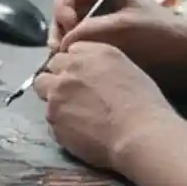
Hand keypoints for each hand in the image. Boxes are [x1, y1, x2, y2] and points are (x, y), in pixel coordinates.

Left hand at [34, 42, 181, 170]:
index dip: (75, 65)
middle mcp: (69, 68)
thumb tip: (89, 71)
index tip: (83, 77)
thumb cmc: (143, 102)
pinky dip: (60, 122)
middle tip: (74, 94)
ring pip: (43, 90)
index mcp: (90, 51)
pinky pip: (49, 117)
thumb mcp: (125, 67)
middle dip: (59, 77)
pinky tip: (79, 130)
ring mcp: (56, 93)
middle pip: (52, 67)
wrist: (138, 134)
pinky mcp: (52, 119)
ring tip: (74, 113)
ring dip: (54, 97)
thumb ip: (100, 63)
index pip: (69, 51)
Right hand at [50, 0, 186, 89]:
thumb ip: (86, 32)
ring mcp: (108, 30)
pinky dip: (81, 61)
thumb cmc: (162, 37)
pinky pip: (88, 53)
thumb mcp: (121, 29)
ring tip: (73, 67)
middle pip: (66, 16)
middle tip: (63, 55)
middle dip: (60, 33)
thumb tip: (62, 47)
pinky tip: (84, 74)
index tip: (70, 32)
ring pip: (75, 37)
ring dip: (69, 50)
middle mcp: (103, 9)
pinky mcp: (113, 51)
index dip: (61, 11)